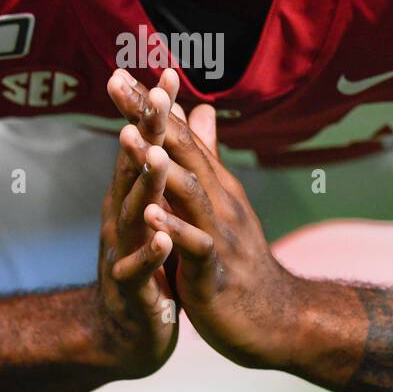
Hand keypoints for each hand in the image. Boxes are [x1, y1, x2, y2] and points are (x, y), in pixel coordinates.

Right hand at [93, 84, 180, 378]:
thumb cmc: (145, 268)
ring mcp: (123, 251)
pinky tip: (164, 237)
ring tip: (156, 155)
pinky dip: (151, 251)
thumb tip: (178, 124)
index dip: (155, 112)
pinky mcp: (131, 289)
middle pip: (133, 168)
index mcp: (131, 198)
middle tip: (154, 97)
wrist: (123, 335)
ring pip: (132, 212)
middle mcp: (122, 217)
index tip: (169, 73)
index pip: (144, 146)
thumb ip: (165, 168)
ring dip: (143, 183)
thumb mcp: (157, 213)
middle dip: (144, 132)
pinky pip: (139, 268)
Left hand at [106, 68, 300, 369]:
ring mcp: (219, 232)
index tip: (117, 74)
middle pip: (181, 148)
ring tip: (126, 138)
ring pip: (188, 189)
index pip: (179, 134)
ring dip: (158, 163)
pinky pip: (195, 245)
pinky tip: (151, 215)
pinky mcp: (216, 269)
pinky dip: (173, 228)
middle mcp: (218, 199)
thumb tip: (198, 111)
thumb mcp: (220, 201)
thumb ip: (206, 157)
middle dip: (148, 116)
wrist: (276, 317)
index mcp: (213, 184)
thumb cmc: (239, 259)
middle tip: (116, 84)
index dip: (149, 106)